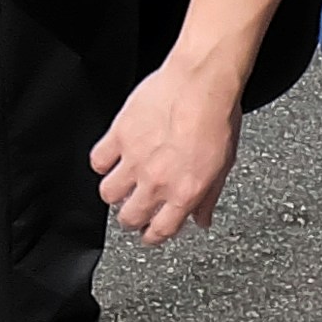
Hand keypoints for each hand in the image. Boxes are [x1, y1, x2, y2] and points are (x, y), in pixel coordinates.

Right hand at [92, 51, 244, 243]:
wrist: (202, 83)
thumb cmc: (217, 118)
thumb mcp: (224, 166)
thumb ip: (208, 198)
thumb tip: (201, 219)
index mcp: (184, 192)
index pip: (161, 231)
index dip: (153, 238)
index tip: (150, 235)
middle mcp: (156, 181)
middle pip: (129, 218)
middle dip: (132, 219)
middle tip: (134, 211)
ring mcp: (135, 159)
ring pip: (108, 194)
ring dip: (115, 193)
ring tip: (123, 185)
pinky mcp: (119, 135)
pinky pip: (98, 160)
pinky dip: (103, 163)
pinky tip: (112, 159)